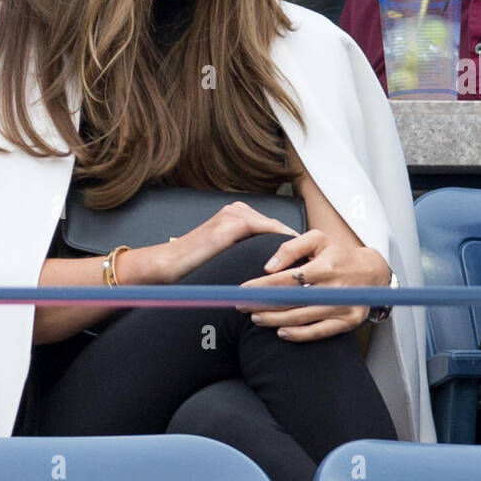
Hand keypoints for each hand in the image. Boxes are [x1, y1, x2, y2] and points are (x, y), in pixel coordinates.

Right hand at [151, 200, 300, 283]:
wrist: (167, 266)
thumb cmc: (196, 267)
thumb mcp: (227, 256)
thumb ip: (246, 254)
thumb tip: (275, 271)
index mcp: (238, 215)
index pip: (275, 229)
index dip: (293, 247)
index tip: (309, 263)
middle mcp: (238, 209)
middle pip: (279, 228)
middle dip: (296, 247)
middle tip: (314, 265)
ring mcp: (234, 214)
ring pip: (275, 229)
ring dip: (292, 247)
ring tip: (309, 264)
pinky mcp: (231, 223)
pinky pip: (266, 231)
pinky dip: (280, 246)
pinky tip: (293, 260)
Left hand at [236, 229, 391, 340]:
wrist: (373, 271)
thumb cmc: (340, 254)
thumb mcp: (319, 239)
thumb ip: (292, 247)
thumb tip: (269, 266)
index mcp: (325, 266)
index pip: (286, 280)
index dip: (262, 287)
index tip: (243, 290)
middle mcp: (333, 288)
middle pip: (291, 302)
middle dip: (263, 305)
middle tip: (243, 306)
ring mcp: (341, 307)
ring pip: (301, 318)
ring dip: (275, 320)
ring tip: (257, 318)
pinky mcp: (347, 321)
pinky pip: (318, 332)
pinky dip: (298, 334)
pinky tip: (281, 332)